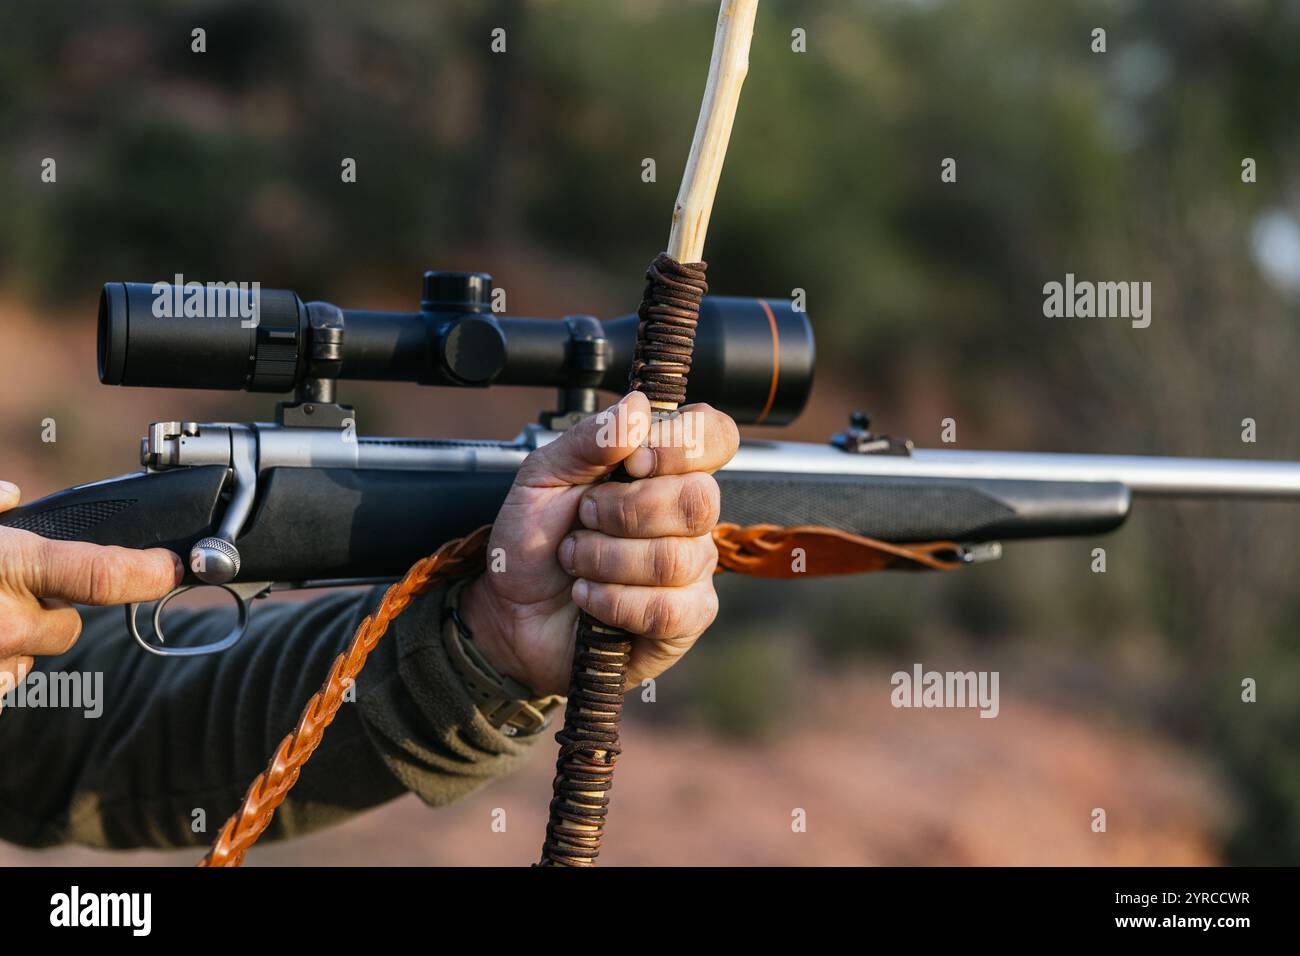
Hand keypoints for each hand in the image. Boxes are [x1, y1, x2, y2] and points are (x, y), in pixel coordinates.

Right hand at [0, 481, 182, 693]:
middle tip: (4, 591)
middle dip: (46, 612)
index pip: (104, 576)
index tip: (171, 569)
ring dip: (11, 641)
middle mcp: (6, 625)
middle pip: (67, 629)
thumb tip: (11, 495)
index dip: (147, 574)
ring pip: (28, 657)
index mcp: (11, 567)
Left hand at [460, 392, 739, 696]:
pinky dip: (614, 602)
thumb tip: (638, 407)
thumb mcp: (543, 476)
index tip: (633, 462)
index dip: (682, 445)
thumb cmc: (533, 541)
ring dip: (606, 560)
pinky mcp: (685, 619)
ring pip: (677, 558)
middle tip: (585, 517)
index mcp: (662, 468)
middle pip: (700, 499)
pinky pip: (669, 609)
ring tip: (576, 560)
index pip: (715, 436)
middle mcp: (687, 515)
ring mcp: (693, 568)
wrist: (510, 610)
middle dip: (626, 511)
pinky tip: (590, 596)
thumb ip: (588, 438)